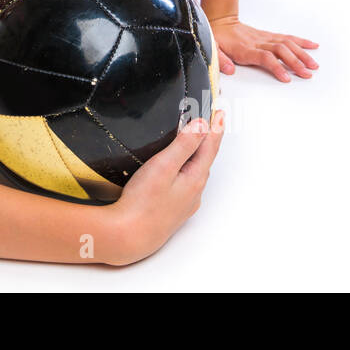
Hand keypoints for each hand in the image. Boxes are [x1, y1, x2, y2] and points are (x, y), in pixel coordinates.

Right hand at [105, 111, 224, 264]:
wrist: (130, 235)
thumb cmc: (143, 203)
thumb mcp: (164, 166)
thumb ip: (184, 145)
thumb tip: (202, 125)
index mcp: (194, 178)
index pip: (209, 147)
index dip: (215, 128)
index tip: (220, 113)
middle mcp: (194, 191)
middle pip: (205, 159)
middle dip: (209, 139)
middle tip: (212, 122)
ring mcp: (184, 202)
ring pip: (196, 172)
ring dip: (198, 154)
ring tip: (198, 141)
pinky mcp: (172, 209)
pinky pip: (186, 183)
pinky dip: (187, 168)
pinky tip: (179, 170)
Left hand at [210, 14, 318, 81]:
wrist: (220, 21)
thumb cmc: (218, 37)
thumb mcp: (213, 49)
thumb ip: (220, 60)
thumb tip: (229, 70)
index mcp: (245, 49)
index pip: (265, 57)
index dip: (277, 67)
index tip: (287, 77)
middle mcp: (258, 42)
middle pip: (281, 51)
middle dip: (296, 63)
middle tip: (308, 74)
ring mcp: (265, 38)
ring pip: (287, 44)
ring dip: (302, 54)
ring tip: (314, 65)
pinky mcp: (269, 35)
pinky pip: (287, 37)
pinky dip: (301, 41)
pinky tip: (312, 46)